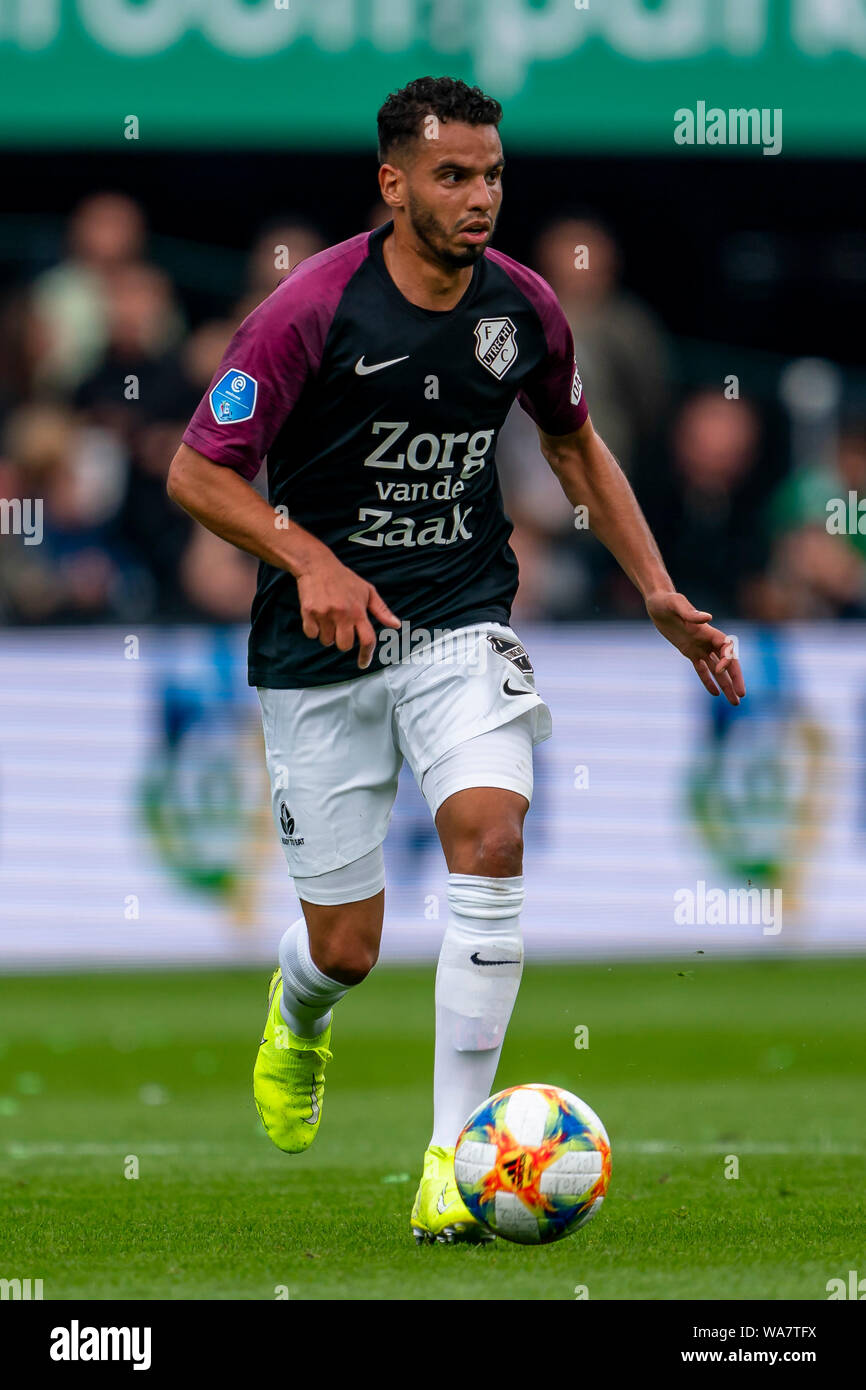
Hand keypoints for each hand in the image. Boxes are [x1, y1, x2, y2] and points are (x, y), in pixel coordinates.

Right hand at [297, 557, 399, 668]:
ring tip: (328, 618)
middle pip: (344, 645)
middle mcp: (342, 614)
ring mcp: (325, 614)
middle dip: (343, 642)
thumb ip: (382, 610)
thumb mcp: (367, 591)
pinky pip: (311, 633)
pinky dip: (313, 629)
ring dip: (328, 634)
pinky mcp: (309, 612)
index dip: (366, 655)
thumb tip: (396, 625)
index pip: (367, 639)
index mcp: (358, 611)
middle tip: (341, 629)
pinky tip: (317, 616)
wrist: (317, 565)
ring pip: (326, 641)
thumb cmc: (344, 578)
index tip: (363, 663)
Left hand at [645, 590, 745, 705]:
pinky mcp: (689, 652)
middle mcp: (707, 640)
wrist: (657, 603)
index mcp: (708, 631)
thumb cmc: (667, 601)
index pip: (727, 648)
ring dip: (726, 684)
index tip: (720, 669)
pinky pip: (701, 669)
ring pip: (717, 669)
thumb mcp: (676, 604)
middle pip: (727, 662)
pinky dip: (708, 681)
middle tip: (741, 695)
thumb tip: (708, 618)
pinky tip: (715, 694)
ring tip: (734, 702)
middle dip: (735, 678)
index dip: (728, 660)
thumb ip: (691, 612)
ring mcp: (699, 647)